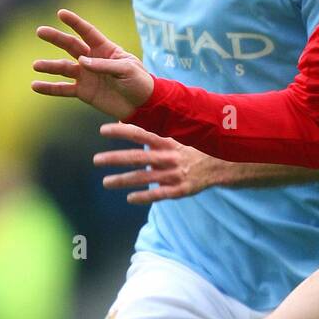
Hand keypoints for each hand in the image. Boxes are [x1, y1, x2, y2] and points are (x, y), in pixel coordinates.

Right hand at [33, 9, 153, 118]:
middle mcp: (92, 59)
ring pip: (64, 68)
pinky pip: (63, 89)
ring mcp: (86, 75)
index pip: (88, 32)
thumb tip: (81, 61)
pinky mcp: (83, 92)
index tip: (61, 13)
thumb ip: (105, 65)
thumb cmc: (139, 82)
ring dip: (50, 66)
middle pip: (71, 46)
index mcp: (105, 49)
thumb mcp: (127, 70)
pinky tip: (35, 86)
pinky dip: (50, 88)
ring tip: (36, 65)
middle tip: (40, 31)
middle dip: (56, 38)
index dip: (75, 23)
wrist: (142, 105)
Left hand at [94, 122, 219, 204]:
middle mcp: (169, 157)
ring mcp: (174, 174)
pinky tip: (129, 198)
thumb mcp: (177, 135)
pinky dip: (143, 197)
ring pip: (143, 178)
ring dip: (122, 181)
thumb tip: (123, 120)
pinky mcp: (180, 190)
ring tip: (106, 182)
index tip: (102, 130)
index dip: (121, 131)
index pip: (141, 133)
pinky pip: (159, 194)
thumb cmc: (193, 148)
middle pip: (137, 157)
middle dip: (115, 159)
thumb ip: (151, 130)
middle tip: (96, 160)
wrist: (222, 165)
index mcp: (168, 141)